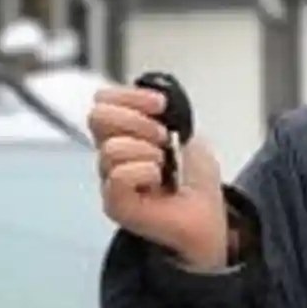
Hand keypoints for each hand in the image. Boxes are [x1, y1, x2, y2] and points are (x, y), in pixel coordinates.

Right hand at [89, 86, 228, 269]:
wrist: (208, 215)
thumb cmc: (195, 179)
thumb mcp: (188, 134)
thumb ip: (169, 113)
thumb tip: (156, 93)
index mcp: (123, 133)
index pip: (103, 100)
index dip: (130, 96)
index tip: (161, 106)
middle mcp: (111, 154)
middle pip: (98, 117)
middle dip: (137, 122)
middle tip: (162, 139)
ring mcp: (109, 179)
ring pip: (111, 147)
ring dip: (148, 151)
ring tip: (164, 165)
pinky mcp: (114, 203)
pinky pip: (118, 175)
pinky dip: (144, 171)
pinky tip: (157, 181)